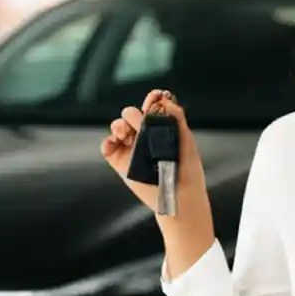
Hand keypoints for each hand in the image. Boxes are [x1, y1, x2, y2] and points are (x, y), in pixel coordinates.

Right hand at [100, 89, 207, 217]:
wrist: (179, 196)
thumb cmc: (187, 170)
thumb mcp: (186, 140)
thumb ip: (176, 117)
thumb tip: (164, 99)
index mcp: (161, 127)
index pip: (152, 106)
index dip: (151, 100)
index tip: (153, 102)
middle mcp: (145, 135)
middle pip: (131, 113)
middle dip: (134, 115)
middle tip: (142, 125)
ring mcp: (132, 148)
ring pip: (118, 126)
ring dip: (119, 125)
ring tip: (127, 134)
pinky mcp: (120, 162)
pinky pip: (107, 146)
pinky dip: (108, 141)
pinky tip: (116, 142)